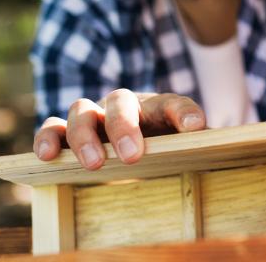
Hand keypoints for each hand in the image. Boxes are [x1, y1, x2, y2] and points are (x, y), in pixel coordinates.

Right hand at [33, 90, 206, 169]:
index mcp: (158, 108)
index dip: (183, 113)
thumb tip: (217, 148)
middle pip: (121, 102)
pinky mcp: (68, 133)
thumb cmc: (160, 148)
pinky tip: (48, 156)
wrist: (133, 153)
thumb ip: (199, 147)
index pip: (173, 103)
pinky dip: (48, 138)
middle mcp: (124, 106)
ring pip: (82, 110)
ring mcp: (94, 116)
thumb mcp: (183, 150)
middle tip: (132, 157)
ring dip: (86, 135)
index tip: (195, 128)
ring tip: (93, 164)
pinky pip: (52, 128)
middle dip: (125, 128)